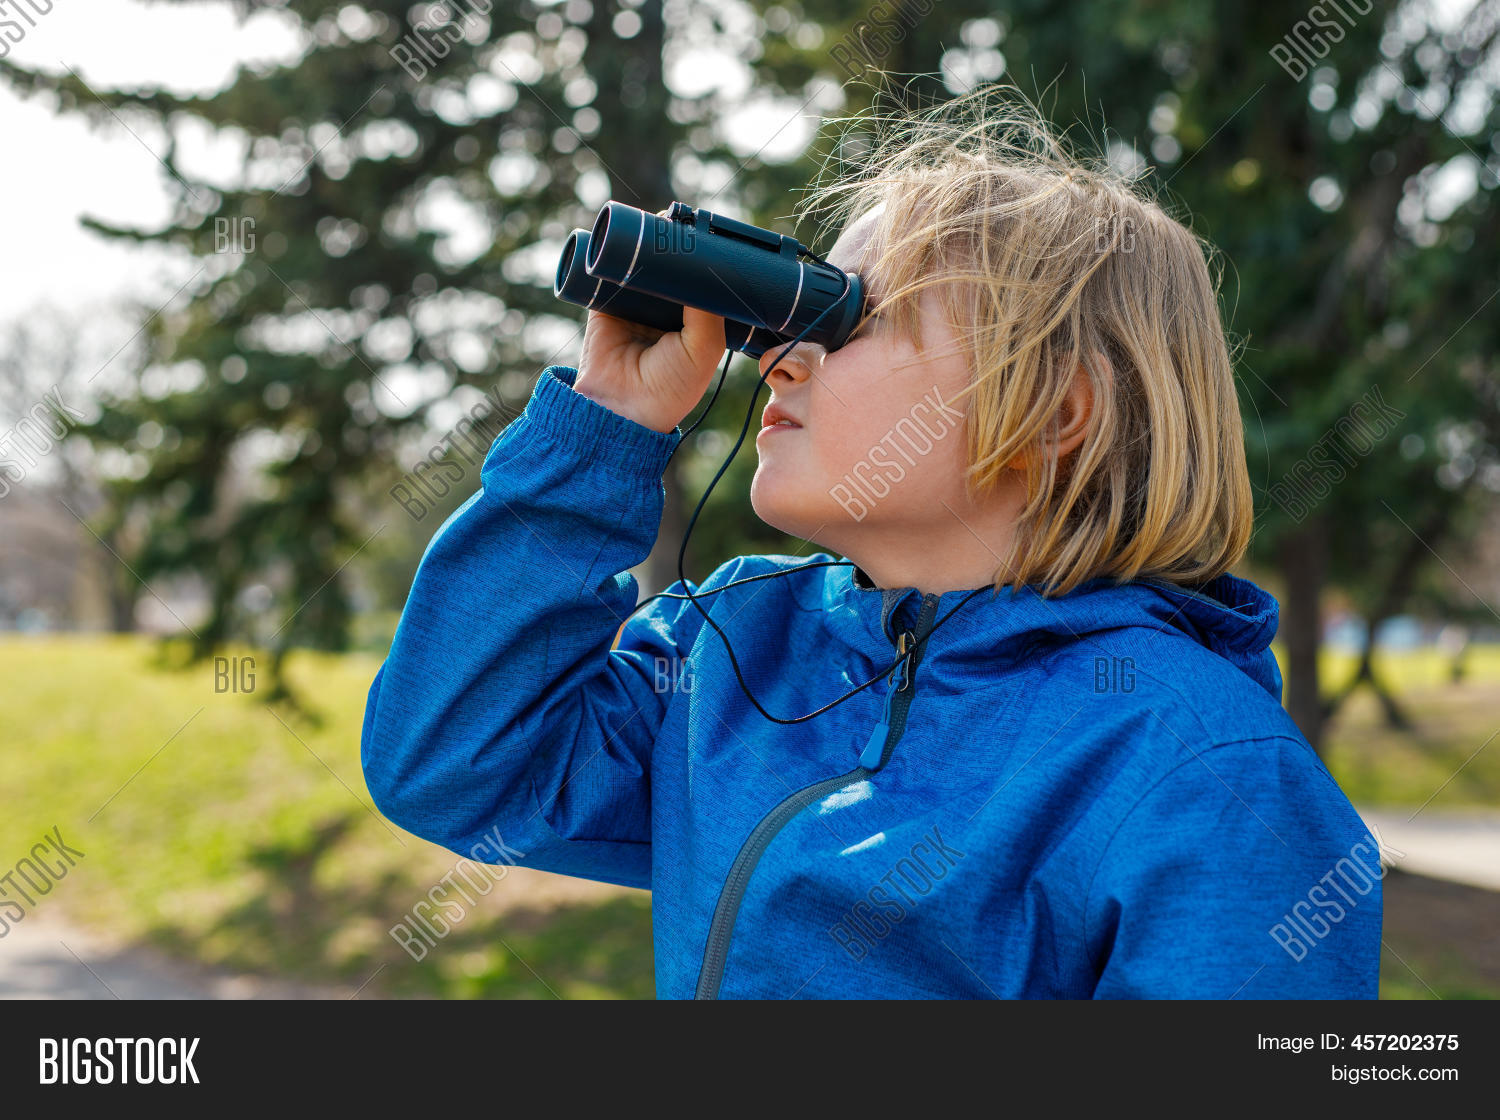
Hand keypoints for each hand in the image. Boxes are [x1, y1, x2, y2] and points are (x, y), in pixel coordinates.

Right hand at [572, 206, 727, 432]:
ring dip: (649, 243)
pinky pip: (610, 270)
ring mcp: (635, 304)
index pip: (702, 282)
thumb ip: (709, 312)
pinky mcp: (605, 302)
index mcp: (693, 323)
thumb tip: (708, 266)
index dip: (707, 260)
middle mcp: (665, 311)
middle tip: (685, 223)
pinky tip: (627, 234)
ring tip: (660, 223)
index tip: (713, 236)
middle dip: (678, 245)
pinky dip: (615, 253)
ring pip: (643, 264)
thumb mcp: (703, 350)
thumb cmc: (668, 388)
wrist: (621, 407)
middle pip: (673, 266)